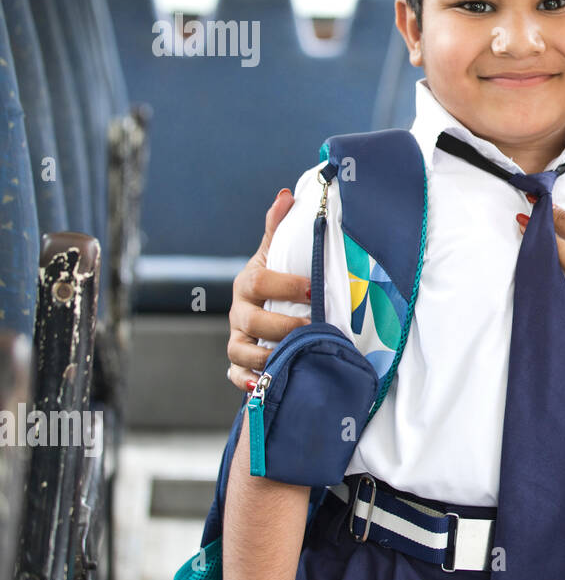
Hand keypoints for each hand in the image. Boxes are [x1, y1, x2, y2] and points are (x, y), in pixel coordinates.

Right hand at [226, 189, 310, 389]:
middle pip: (252, 321)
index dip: (285, 286)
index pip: (260, 283)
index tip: (313, 291)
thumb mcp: (277, 253)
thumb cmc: (275, 279)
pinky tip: (264, 384)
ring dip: (267, 356)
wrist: (263, 306)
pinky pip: (236, 374)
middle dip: (283, 326)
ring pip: (241, 350)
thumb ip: (279, 227)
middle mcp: (239, 311)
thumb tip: (288, 195)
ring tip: (296, 355)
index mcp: (249, 282)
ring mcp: (237, 337)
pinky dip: (247, 380)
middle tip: (314, 327)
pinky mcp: (239, 361)